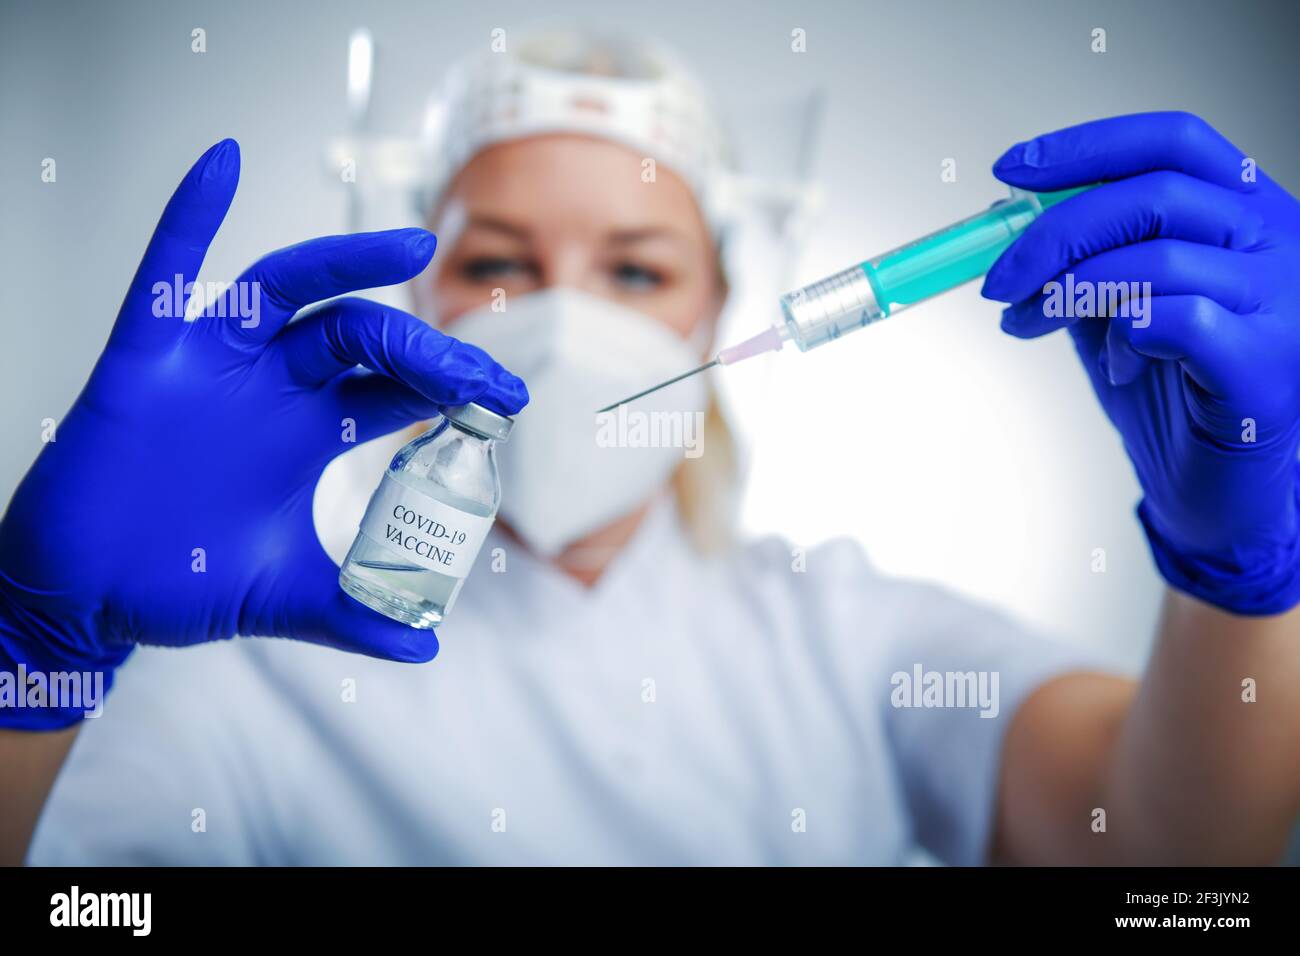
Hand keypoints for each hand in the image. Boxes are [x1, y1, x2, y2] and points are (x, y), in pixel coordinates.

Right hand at [0, 140, 527, 727]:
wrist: (86, 597)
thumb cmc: (178, 582)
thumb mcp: (284, 597)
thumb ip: (354, 613)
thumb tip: (427, 644)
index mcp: (309, 431)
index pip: (394, 390)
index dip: (450, 387)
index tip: (509, 398)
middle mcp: (270, 387)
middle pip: (359, 338)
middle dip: (421, 347)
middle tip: (479, 367)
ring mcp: (210, 366)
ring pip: (285, 291)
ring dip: (345, 263)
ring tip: (412, 243)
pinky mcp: (144, 360)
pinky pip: (165, 275)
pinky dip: (190, 217)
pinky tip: (223, 163)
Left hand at [982, 112, 1299, 614]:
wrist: (1215, 490)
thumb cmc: (1170, 394)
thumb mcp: (1113, 306)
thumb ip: (1082, 259)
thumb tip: (1006, 224)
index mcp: (1244, 210)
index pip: (1172, 141)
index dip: (1086, 147)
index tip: (1010, 170)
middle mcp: (1279, 240)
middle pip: (1156, 193)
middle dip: (1055, 232)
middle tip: (998, 280)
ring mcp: (1284, 301)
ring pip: (1163, 259)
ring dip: (1070, 291)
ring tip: (1029, 325)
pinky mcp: (1270, 366)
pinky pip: (1184, 322)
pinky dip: (1126, 334)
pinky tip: (1116, 363)